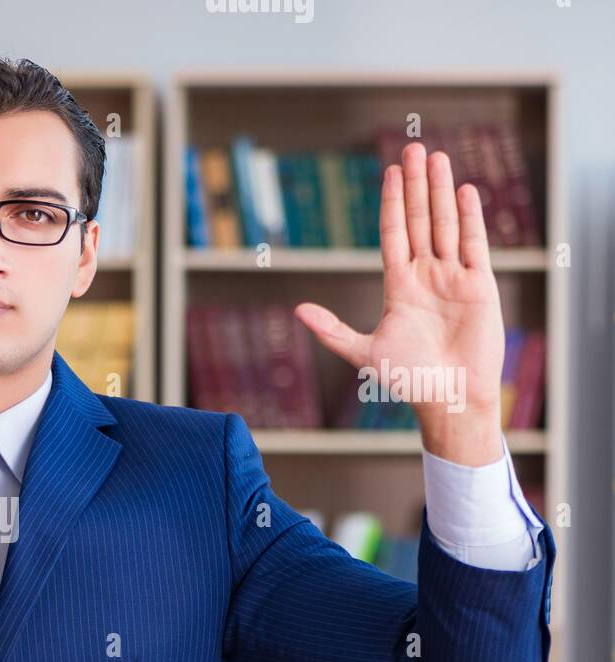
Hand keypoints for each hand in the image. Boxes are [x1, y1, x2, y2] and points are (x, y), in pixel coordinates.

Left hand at [294, 142, 505, 465]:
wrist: (447, 398)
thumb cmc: (407, 379)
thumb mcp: (363, 352)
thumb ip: (331, 330)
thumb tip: (297, 311)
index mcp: (399, 286)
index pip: (394, 233)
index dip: (392, 202)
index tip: (390, 171)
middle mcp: (426, 275)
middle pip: (421, 219)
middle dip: (417, 184)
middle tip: (414, 147)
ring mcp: (454, 278)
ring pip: (446, 224)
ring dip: (441, 191)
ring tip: (438, 157)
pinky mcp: (480, 286)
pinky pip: (475, 245)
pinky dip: (470, 218)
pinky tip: (463, 191)